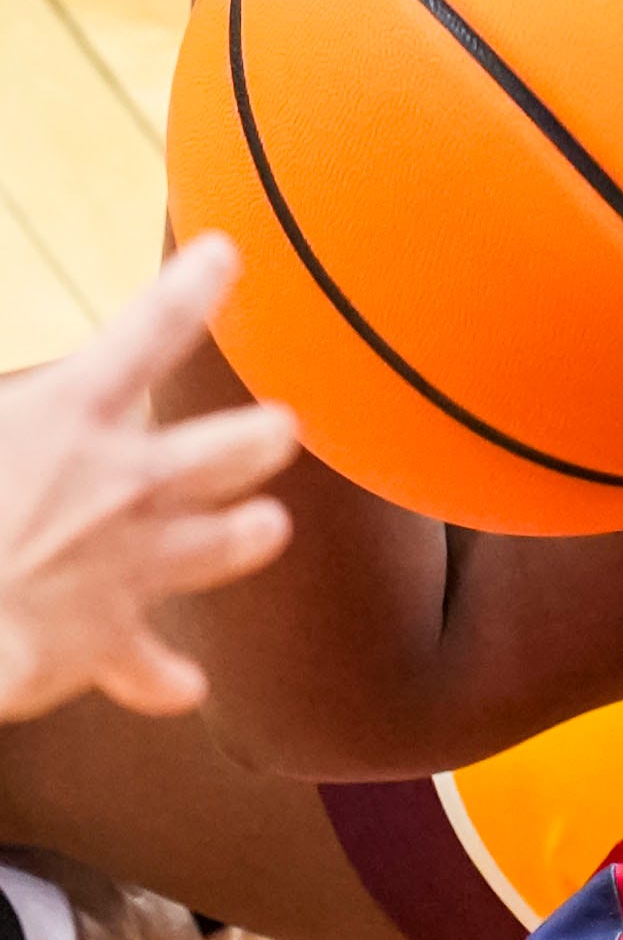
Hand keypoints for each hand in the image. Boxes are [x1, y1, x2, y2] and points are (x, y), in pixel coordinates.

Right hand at [0, 238, 300, 721]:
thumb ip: (8, 399)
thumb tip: (20, 388)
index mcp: (69, 415)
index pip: (150, 330)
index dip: (193, 288)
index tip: (227, 253)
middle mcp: (121, 484)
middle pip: (235, 448)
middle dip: (263, 436)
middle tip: (280, 428)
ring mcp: (125, 564)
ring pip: (226, 545)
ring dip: (247, 537)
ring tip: (268, 527)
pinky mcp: (103, 643)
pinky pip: (151, 671)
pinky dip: (164, 680)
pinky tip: (184, 687)